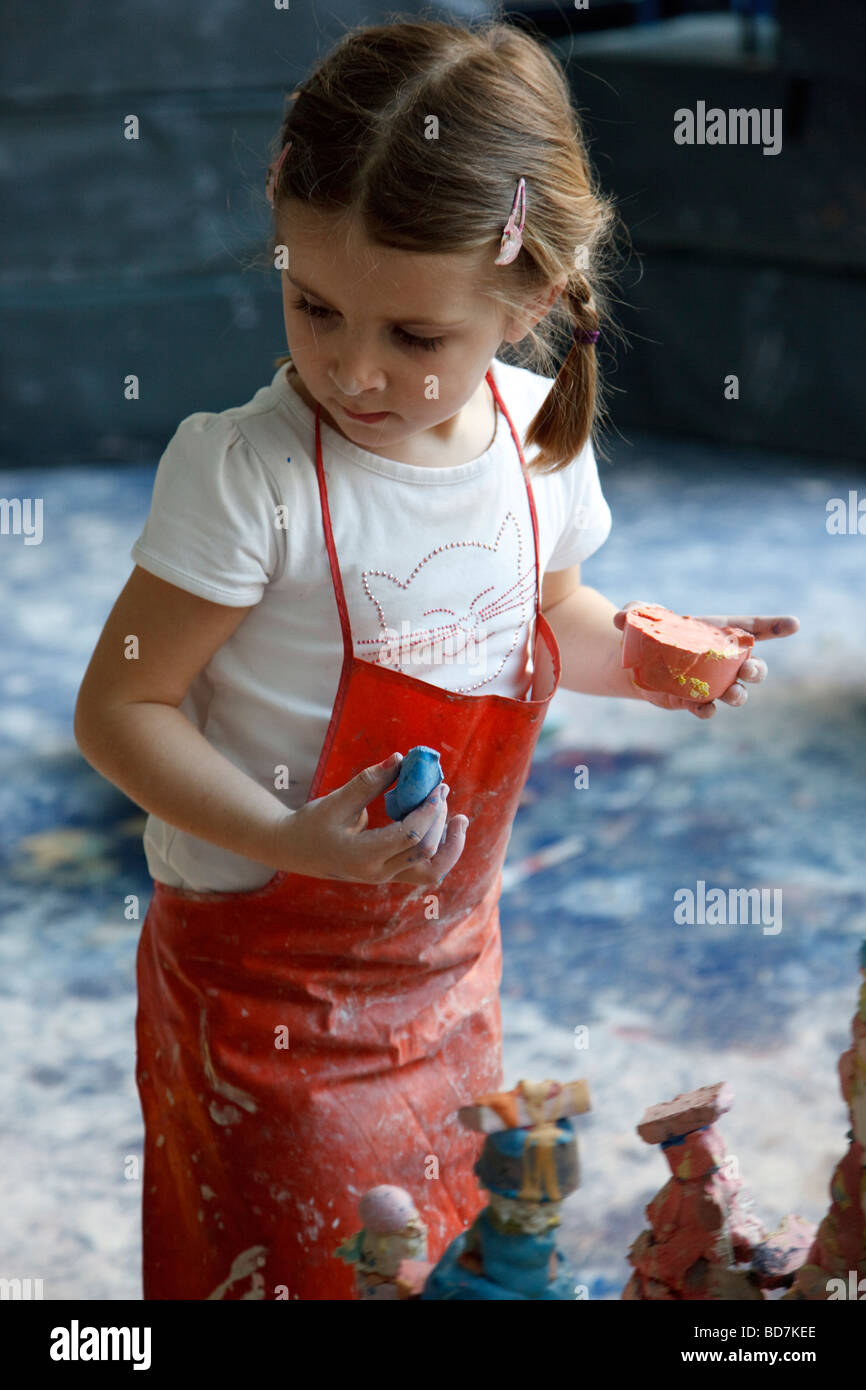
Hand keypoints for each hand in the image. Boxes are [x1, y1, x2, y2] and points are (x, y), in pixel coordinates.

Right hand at [274, 752, 468, 883]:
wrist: (296, 850)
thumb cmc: (313, 823)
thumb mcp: (336, 801)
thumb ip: (368, 782)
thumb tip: (400, 759)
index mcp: (363, 856)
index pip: (409, 837)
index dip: (428, 811)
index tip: (436, 787)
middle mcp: (378, 872)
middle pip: (426, 854)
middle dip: (440, 821)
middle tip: (442, 790)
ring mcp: (386, 877)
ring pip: (431, 871)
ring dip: (450, 846)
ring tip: (460, 820)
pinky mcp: (390, 873)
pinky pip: (424, 869)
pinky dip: (439, 850)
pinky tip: (443, 826)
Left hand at [612, 602, 799, 719]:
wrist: (631, 662)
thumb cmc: (647, 632)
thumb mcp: (640, 616)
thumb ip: (634, 612)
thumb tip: (621, 618)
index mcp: (720, 633)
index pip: (756, 628)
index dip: (777, 626)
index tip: (794, 624)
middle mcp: (722, 660)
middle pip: (754, 667)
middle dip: (758, 671)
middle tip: (749, 670)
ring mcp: (711, 683)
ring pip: (736, 692)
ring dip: (739, 695)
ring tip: (732, 695)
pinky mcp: (692, 700)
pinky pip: (706, 708)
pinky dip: (707, 710)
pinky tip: (705, 709)